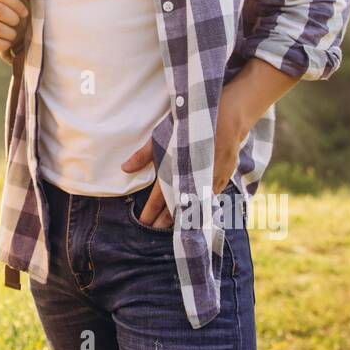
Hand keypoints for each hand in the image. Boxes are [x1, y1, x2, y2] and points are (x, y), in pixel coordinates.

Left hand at [121, 99, 249, 227]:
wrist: (224, 119)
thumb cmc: (188, 126)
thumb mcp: (160, 137)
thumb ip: (143, 156)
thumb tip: (124, 169)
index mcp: (174, 172)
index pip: (159, 199)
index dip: (151, 212)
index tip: (145, 223)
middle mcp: (190, 181)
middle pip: (176, 207)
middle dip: (165, 220)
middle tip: (155, 230)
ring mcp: (208, 182)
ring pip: (194, 206)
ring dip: (184, 216)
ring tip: (176, 228)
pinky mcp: (222, 179)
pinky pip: (210, 199)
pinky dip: (202, 207)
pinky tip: (199, 213)